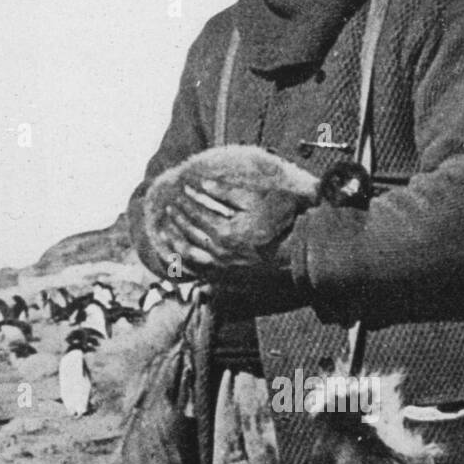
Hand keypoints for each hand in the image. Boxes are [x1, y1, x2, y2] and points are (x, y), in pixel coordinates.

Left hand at [162, 183, 295, 277]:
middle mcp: (218, 254)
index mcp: (224, 233)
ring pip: (189, 257)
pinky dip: (186, 265)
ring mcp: (222, 270)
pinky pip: (198, 274)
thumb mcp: (257, 199)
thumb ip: (228, 191)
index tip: (180, 191)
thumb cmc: (281, 224)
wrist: (298, 257)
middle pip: (189, 235)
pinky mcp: (227, 280)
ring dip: (175, 243)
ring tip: (165, 232)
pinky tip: (180, 259)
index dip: (187, 201)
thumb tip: (203, 183)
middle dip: (177, 219)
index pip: (197, 214)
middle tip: (170, 208)